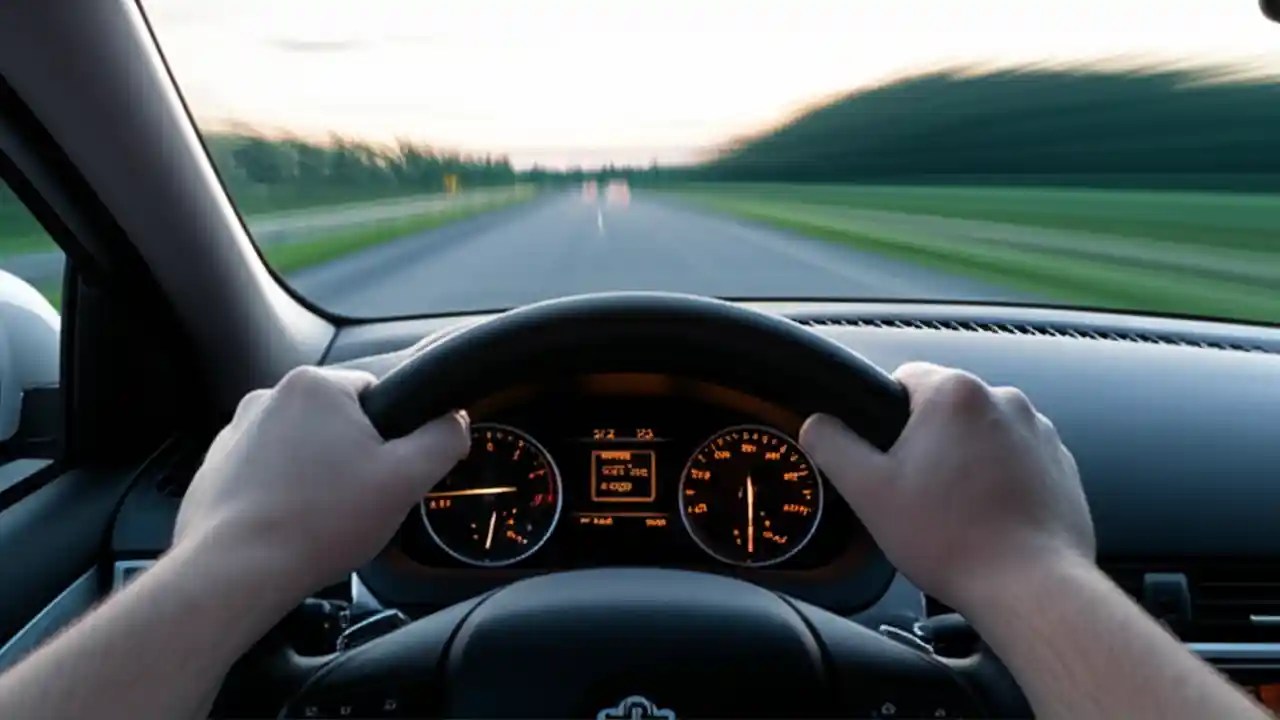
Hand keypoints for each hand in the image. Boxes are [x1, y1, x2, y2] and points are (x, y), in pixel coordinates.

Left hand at [174, 366, 469, 601]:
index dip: (393, 434)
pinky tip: (289, 527)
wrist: (235, 572)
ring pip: (299, 449)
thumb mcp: (405, 480)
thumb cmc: (321, 522)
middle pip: (336, 422)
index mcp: (314, 385)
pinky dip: (280, 495)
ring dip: (315, 476)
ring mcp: (233, 434)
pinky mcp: (213, 470)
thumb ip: (441, 440)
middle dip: (352, 457)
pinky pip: (263, 474)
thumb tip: (455, 421)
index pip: (375, 392)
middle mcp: (267, 398)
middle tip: (359, 501)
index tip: (390, 472)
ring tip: (322, 519)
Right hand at [799, 362, 1092, 614]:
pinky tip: (988, 519)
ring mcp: (1041, 433)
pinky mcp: (1062, 466)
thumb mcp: (868, 491)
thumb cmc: (951, 539)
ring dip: (966, 462)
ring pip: (982, 436)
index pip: (904, 378)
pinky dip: (1001, 482)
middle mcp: (1005, 400)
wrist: (1030, 586)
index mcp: (955, 393)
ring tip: (956, 511)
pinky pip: (1018, 461)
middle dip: (928, 443)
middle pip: (946, 409)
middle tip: (917, 492)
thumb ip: (832, 445)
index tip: (888, 458)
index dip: (886, 418)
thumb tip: (817, 424)